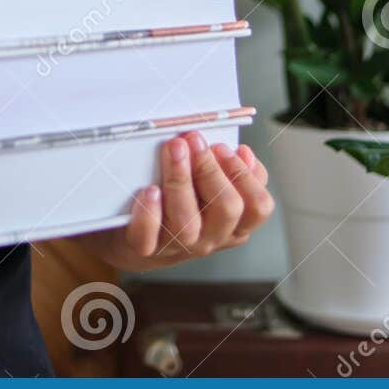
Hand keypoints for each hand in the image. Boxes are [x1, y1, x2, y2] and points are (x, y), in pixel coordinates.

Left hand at [74, 132, 272, 271]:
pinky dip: (149, 213)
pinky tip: (149, 190)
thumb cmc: (176, 202)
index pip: (258, 207)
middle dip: (211, 169)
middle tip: (194, 139)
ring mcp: (178, 246)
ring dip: (181, 179)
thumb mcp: (209, 189)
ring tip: (174, 148)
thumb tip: (244, 153)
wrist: (130, 235)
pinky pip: (148, 236)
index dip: (246, 176)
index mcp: (233, 224)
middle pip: (227, 209)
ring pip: (188, 221)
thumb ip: (230, 173)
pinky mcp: (144, 249)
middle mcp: (210, 238)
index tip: (225, 146)